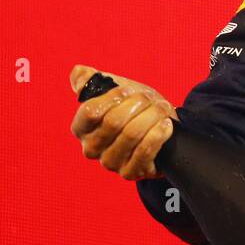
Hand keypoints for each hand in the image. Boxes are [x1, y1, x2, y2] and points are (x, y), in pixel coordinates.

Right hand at [68, 64, 177, 179]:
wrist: (159, 128)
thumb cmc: (134, 108)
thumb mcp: (116, 89)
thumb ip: (94, 80)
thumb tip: (79, 72)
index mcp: (82, 128)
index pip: (90, 112)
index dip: (113, 98)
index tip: (129, 90)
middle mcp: (91, 148)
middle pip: (114, 121)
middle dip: (138, 105)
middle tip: (150, 99)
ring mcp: (110, 163)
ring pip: (131, 134)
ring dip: (152, 117)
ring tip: (161, 109)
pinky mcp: (130, 173)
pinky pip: (145, 152)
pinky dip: (158, 134)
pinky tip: (166, 125)